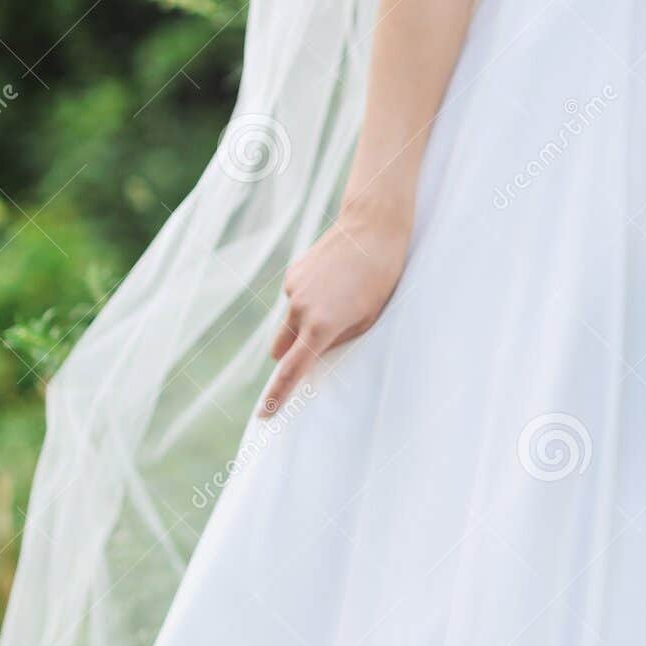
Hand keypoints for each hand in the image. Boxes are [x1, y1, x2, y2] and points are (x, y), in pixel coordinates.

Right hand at [257, 203, 411, 416]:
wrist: (371, 230)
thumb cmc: (380, 279)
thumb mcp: (369, 319)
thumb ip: (341, 341)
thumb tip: (317, 352)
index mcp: (322, 326)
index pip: (293, 369)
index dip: (278, 394)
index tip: (265, 414)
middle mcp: (300, 309)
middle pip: (282, 348)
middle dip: (291, 354)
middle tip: (316, 347)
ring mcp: (293, 290)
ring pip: (290, 321)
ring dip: (305, 323)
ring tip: (341, 299)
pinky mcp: (293, 274)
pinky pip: (296, 298)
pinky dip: (310, 299)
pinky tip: (335, 282)